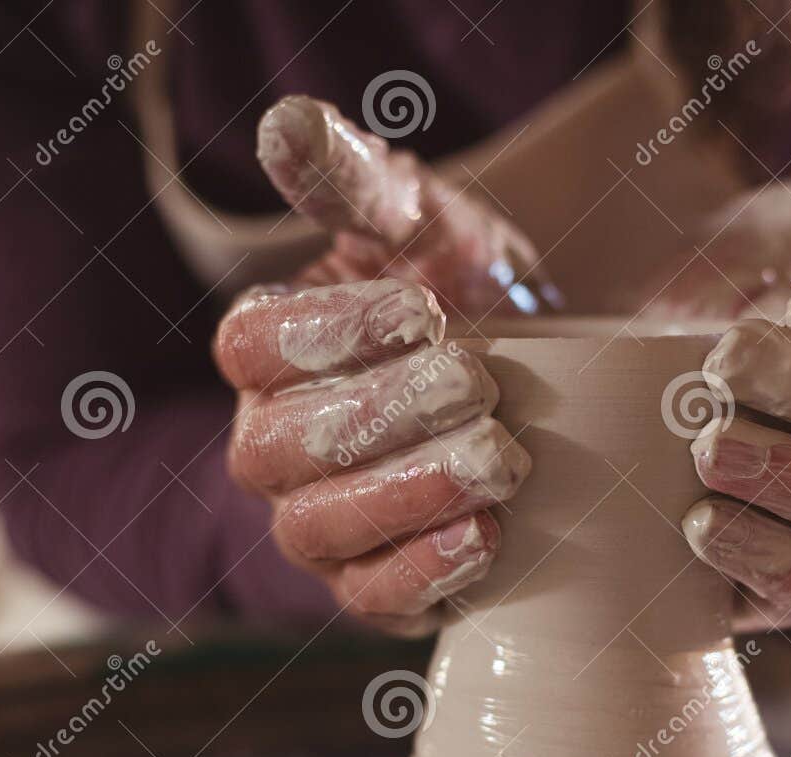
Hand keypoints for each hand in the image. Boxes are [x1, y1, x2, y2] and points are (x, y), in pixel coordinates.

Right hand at [214, 97, 544, 636]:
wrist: (536, 386)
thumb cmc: (465, 299)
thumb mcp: (427, 229)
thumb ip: (363, 188)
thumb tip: (290, 125)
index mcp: (266, 352)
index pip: (253, 347)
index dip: (332, 332)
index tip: (427, 310)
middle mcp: (267, 446)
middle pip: (280, 447)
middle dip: (384, 416)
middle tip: (480, 384)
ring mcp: (313, 524)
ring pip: (319, 528)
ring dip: (412, 494)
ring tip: (501, 460)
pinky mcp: (367, 587)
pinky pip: (370, 598)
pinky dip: (425, 572)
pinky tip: (489, 537)